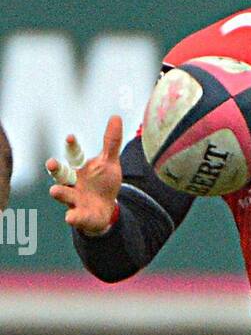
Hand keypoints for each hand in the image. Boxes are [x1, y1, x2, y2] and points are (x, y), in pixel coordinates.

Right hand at [47, 115, 122, 235]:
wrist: (105, 210)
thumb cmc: (102, 183)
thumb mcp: (109, 162)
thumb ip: (111, 142)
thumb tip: (116, 116)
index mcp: (78, 167)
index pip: (73, 154)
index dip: (71, 146)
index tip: (71, 137)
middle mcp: (71, 182)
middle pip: (60, 174)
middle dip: (55, 168)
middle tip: (50, 163)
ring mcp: (74, 199)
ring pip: (64, 195)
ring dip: (59, 192)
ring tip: (54, 191)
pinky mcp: (81, 216)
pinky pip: (76, 216)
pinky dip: (73, 217)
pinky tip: (70, 217)